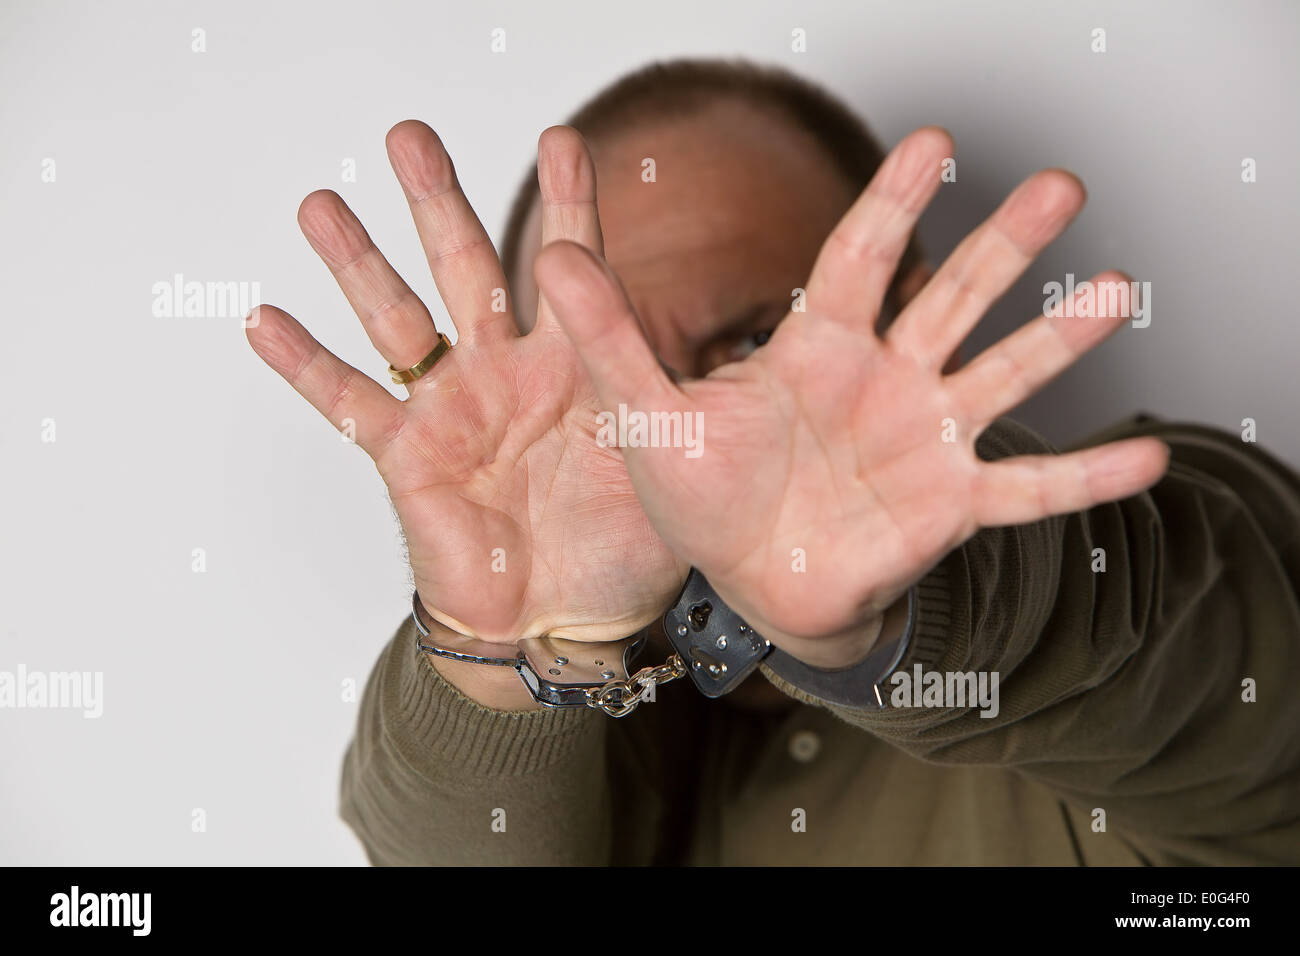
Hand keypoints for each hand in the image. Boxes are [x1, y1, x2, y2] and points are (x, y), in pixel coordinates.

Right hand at [247, 121, 684, 645]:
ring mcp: (450, 408)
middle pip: (464, 267)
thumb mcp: (658, 456)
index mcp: (570, 364)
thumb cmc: (619, 544)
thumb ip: (669, 391)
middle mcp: (503, 371)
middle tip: (409, 134)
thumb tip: (731, 338)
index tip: (561, 139)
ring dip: (356, 262)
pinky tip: (265, 319)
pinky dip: (306, 366)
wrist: (566, 619)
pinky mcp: (408, 455)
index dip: (566, 204)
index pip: (568, 268)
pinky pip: (350, 404)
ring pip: (395, 319)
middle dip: (437, 202)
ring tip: (320, 205)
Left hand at [535, 126, 1169, 668]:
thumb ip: (611, 336)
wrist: (749, 583)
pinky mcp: (948, 507)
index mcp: (815, 345)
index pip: (862, 257)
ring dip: (1057, 338)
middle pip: (952, 297)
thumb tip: (553, 258)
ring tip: (1117, 291)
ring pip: (999, 377)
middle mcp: (883, 378)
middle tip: (1058, 187)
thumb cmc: (702, 496)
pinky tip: (1145, 459)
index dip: (896, 202)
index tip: (935, 145)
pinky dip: (1081, 479)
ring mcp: (923, 439)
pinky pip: (1024, 492)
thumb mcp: (646, 413)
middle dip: (1003, 245)